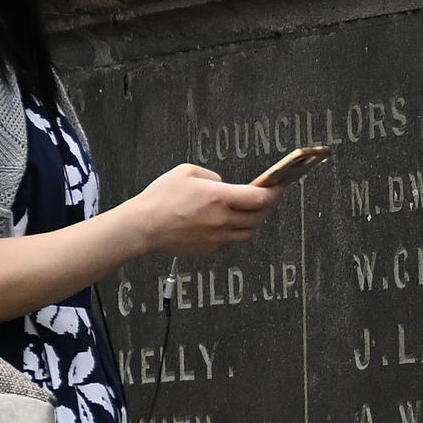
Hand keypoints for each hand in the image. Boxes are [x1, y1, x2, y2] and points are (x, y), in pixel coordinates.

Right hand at [123, 164, 279, 258]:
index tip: (280, 186)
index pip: (260, 197)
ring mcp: (217, 237)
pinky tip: (228, 222)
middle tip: (269, 196)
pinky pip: (232, 241)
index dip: (275, 191)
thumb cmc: (160, 197)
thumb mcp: (186, 172)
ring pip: (249, 232)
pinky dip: (236, 231)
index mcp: (218, 197)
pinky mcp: (209, 250)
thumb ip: (213, 176)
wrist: (142, 227)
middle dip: (268, 205)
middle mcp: (221, 220)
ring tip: (250, 210)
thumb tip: (226, 185)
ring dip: (254, 220)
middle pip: (259, 216)